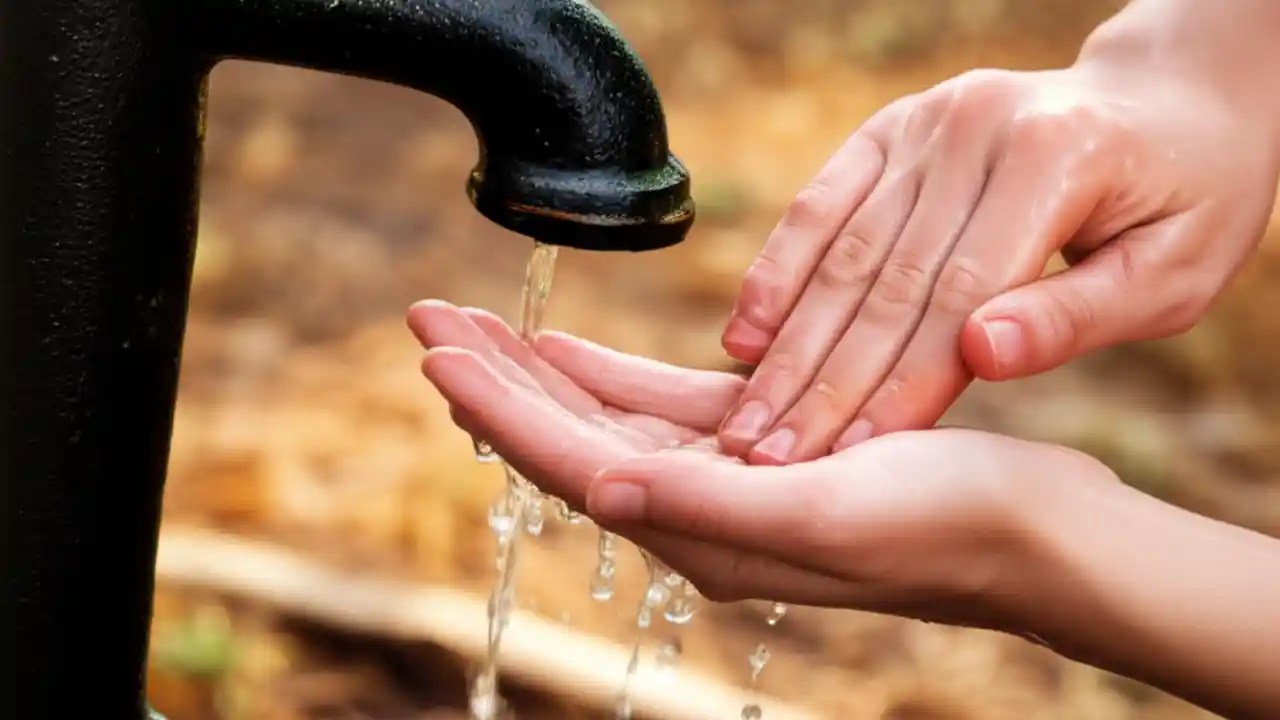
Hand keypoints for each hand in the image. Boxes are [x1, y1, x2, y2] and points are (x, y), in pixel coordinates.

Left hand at [405, 300, 1113, 629]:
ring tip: (479, 326)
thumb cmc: (943, 527)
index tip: (437, 353)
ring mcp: (727, 480)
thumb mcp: (824, 518)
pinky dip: (611, 377)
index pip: (570, 462)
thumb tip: (601, 487)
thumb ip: (708, 506)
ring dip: (540, 372)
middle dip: (496, 379)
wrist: (1031, 534)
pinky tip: (569, 352)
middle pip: (569, 438)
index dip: (499, 407)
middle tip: (429, 320)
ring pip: (606, 419)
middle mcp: (699, 512)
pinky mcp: (762, 447)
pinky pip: (663, 408)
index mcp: (702, 533)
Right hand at [719, 60, 1279, 464]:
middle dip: (822, 379)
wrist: (1167, 102)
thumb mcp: (1173, 271)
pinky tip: (747, 335)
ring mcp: (926, 123)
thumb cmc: (1184, 200)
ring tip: (747, 421)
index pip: (958, 296)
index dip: (901, 383)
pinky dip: (779, 272)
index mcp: (1055, 158)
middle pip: (883, 279)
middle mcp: (975, 129)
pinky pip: (821, 204)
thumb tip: (980, 356)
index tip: (851, 460)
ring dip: (789, 344)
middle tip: (766, 458)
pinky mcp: (892, 128)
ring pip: (841, 251)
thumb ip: (1074, 316)